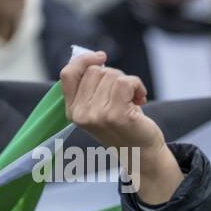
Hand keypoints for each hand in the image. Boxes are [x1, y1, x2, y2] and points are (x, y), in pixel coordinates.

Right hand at [59, 51, 182, 204]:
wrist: (142, 154)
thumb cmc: (124, 126)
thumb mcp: (100, 106)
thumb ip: (91, 86)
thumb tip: (96, 57)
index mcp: (72, 110)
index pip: (68, 74)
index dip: (84, 60)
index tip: (102, 57)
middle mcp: (81, 113)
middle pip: (95, 71)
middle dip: (114, 75)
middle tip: (125, 94)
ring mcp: (97, 115)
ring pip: (111, 75)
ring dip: (128, 82)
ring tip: (134, 100)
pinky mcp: (116, 115)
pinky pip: (126, 82)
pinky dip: (138, 85)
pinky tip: (141, 98)